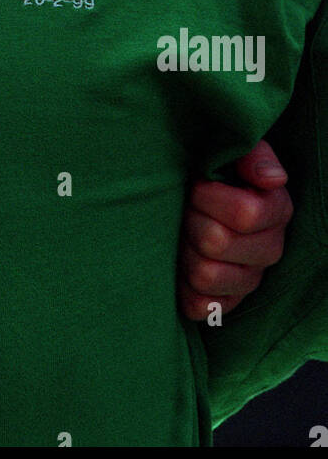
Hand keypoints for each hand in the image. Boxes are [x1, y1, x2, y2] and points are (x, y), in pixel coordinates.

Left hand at [180, 139, 293, 318]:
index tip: (197, 185)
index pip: (244, 214)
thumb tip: (272, 179)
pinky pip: (201, 307)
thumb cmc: (212, 169)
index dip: (208, 197)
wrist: (190, 193)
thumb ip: (253, 155)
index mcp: (276, 210)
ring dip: (185, 250)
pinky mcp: (226, 303)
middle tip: (187, 209)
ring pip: (205, 275)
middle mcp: (270, 249)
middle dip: (191, 220)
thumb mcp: (232, 151)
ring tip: (184, 234)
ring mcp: (249, 280)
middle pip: (216, 242)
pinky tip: (182, 262)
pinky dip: (183, 286)